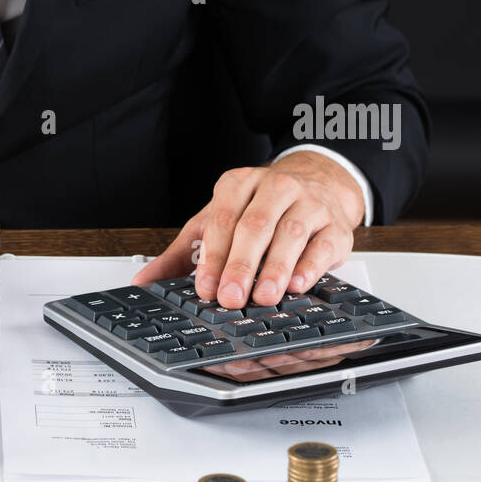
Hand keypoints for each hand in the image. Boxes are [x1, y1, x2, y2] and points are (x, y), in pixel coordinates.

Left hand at [133, 152, 364, 307]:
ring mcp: (310, 204)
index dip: (213, 255)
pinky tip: (296, 285)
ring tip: (262, 297)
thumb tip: (143, 281)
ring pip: (291, 235)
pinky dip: (310, 267)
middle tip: (230, 297)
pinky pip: (324, 245)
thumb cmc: (257, 210)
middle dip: (240, 265)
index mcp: (239, 184)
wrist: (317, 187)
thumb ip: (181, 254)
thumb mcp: (214, 223)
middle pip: (256, 226)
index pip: (223, 219)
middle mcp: (276, 188)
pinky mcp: (336, 225)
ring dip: (275, 270)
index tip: (206, 287)